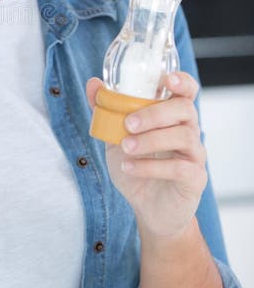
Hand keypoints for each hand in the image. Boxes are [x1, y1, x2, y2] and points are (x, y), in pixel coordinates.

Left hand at [86, 73, 207, 238]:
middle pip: (185, 109)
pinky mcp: (195, 178)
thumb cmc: (137, 166)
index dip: (181, 81)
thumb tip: (93, 83)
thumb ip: (107, 110)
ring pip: (184, 136)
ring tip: (126, 147)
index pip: (187, 90)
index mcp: (172, 116)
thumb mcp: (116, 137)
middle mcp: (189, 131)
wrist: (147, 209)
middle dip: (155, 113)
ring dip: (150, 140)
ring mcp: (195, 154)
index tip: (165, 79)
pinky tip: (130, 167)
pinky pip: (180, 167)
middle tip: (128, 124)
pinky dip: (151, 166)